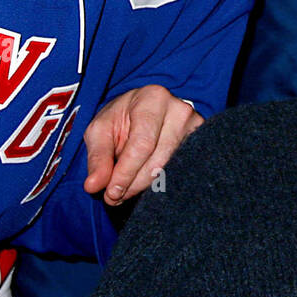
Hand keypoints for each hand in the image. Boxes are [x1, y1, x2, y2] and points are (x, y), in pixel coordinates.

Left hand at [82, 85, 203, 204]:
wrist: (143, 110)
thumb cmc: (120, 118)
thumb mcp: (100, 130)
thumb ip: (97, 157)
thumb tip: (94, 185)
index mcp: (153, 98)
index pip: (142, 144)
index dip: (126, 173)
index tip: (111, 194)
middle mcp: (180, 110)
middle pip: (159, 160)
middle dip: (134, 184)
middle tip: (114, 198)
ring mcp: (196, 126)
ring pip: (171, 169)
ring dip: (145, 186)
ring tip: (124, 192)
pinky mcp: (202, 141)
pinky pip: (181, 171)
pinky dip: (160, 182)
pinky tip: (143, 185)